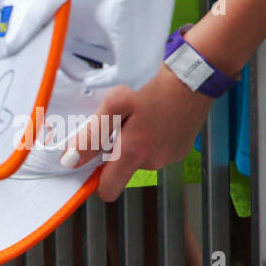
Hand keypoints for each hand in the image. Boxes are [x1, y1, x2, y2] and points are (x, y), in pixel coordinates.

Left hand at [65, 66, 212, 200]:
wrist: (194, 76)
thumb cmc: (154, 88)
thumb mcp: (114, 105)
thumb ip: (91, 135)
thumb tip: (71, 160)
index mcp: (134, 153)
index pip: (108, 190)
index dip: (96, 181)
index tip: (91, 164)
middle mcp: (154, 161)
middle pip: (123, 170)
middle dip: (115, 152)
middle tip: (119, 126)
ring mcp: (170, 157)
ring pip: (140, 159)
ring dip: (134, 144)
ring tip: (140, 119)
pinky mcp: (181, 150)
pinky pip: (157, 151)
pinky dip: (151, 140)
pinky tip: (155, 120)